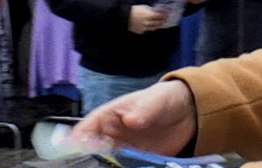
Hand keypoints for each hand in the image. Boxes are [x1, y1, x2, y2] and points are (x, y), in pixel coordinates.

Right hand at [72, 80, 197, 156]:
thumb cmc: (164, 99)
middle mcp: (111, 136)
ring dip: (103, 167)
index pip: (84, 131)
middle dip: (86, 161)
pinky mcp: (137, 162)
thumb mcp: (155, 100)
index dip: (75, 143)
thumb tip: (130, 120)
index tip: (73, 154)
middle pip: (90, 152)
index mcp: (107, 117)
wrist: (188, 113)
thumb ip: (143, 110)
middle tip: (87, 167)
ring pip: (105, 163)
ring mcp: (123, 152)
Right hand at [128, 5, 166, 33]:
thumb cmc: (133, 10)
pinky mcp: (140, 31)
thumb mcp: (143, 7)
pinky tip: (150, 25)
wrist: (123, 16)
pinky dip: (149, 28)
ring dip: (157, 25)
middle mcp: (148, 23)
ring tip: (159, 23)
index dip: (165, 15)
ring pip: (153, 28)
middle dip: (162, 21)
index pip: (160, 16)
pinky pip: (147, 30)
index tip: (168, 14)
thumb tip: (157, 11)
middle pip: (158, 23)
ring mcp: (144, 28)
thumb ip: (151, 10)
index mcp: (149, 15)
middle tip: (166, 19)